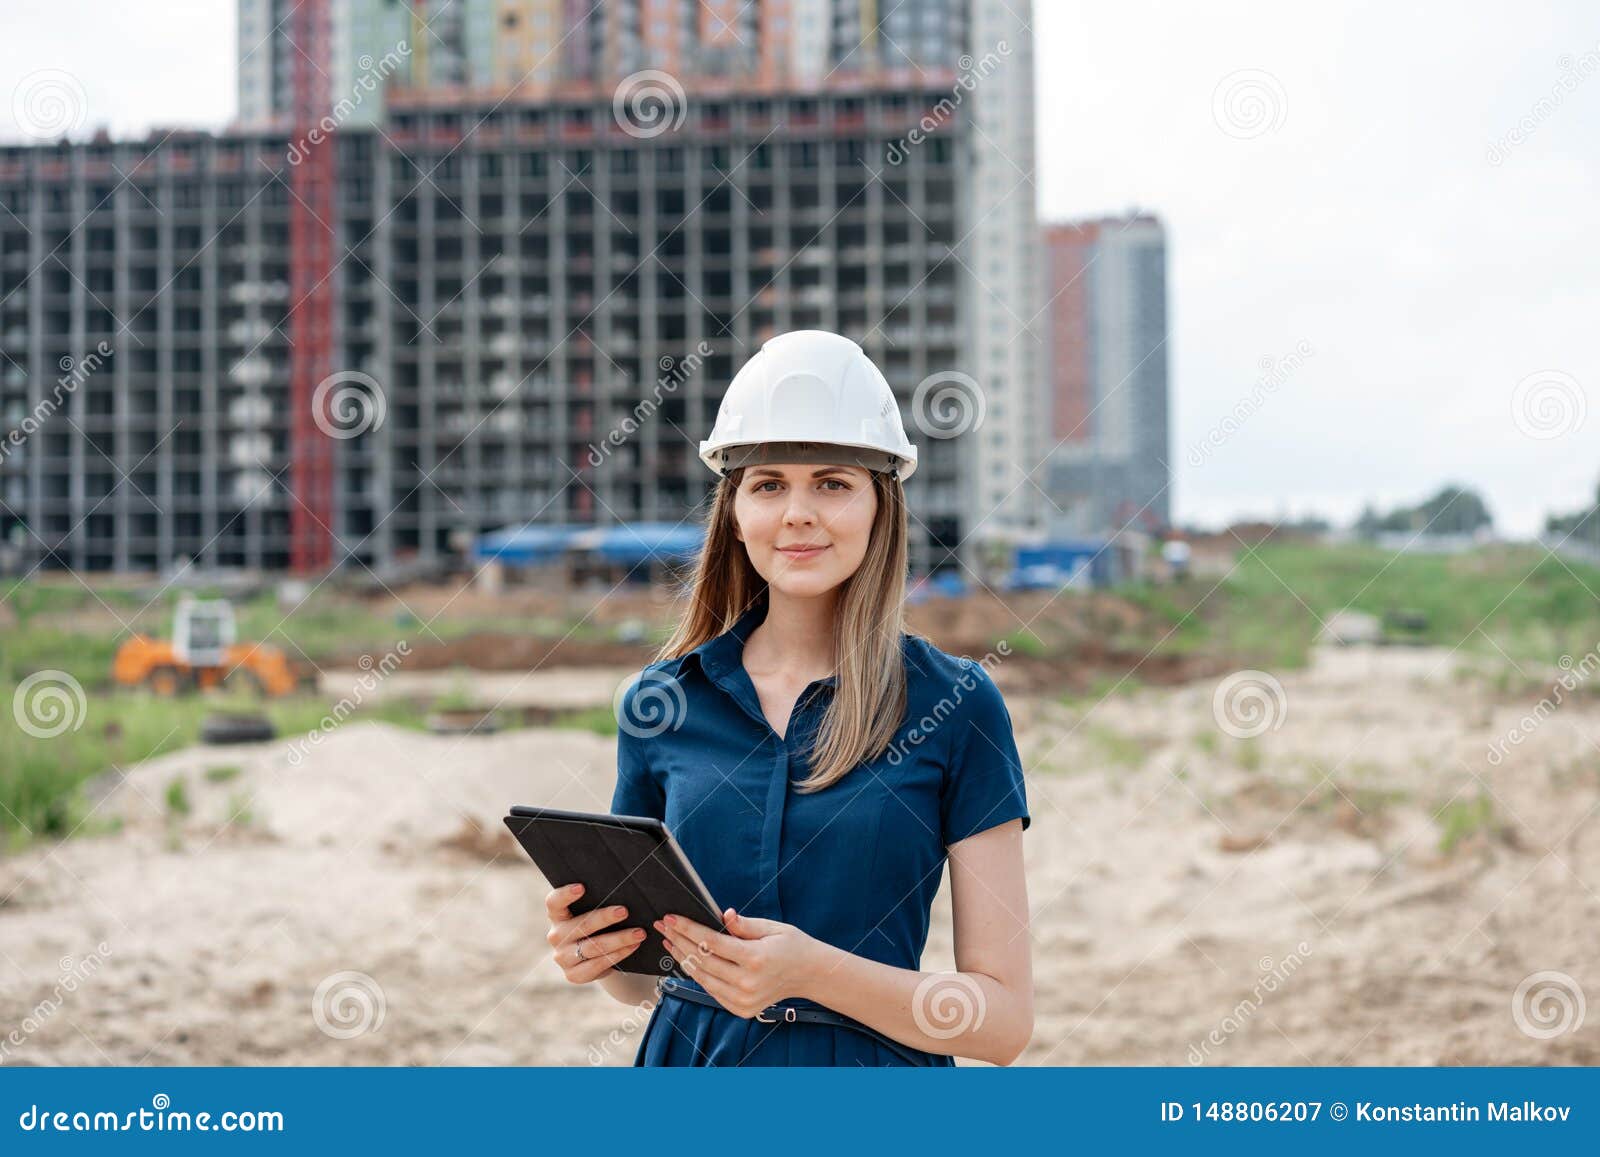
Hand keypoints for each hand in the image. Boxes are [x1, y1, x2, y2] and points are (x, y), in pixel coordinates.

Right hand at [545, 882, 646, 983]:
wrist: (593, 957)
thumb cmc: (595, 926)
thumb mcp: (591, 913)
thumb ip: (598, 903)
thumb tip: (623, 892)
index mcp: (557, 916)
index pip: (554, 902)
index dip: (565, 894)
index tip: (581, 887)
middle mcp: (556, 936)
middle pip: (581, 925)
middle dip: (605, 918)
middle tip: (624, 911)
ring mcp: (562, 957)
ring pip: (593, 946)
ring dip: (619, 939)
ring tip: (639, 933)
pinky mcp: (573, 975)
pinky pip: (598, 964)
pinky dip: (619, 954)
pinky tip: (632, 946)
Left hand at [655, 907, 822, 1017]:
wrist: (809, 974)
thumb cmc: (792, 946)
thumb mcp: (772, 927)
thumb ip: (744, 924)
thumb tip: (723, 915)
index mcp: (755, 958)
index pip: (711, 942)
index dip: (688, 929)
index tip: (671, 918)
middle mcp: (747, 982)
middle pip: (701, 961)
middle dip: (678, 940)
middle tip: (663, 926)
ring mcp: (743, 999)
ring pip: (702, 978)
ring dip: (682, 958)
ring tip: (669, 941)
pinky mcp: (740, 1008)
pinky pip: (711, 990)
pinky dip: (697, 975)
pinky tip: (687, 960)